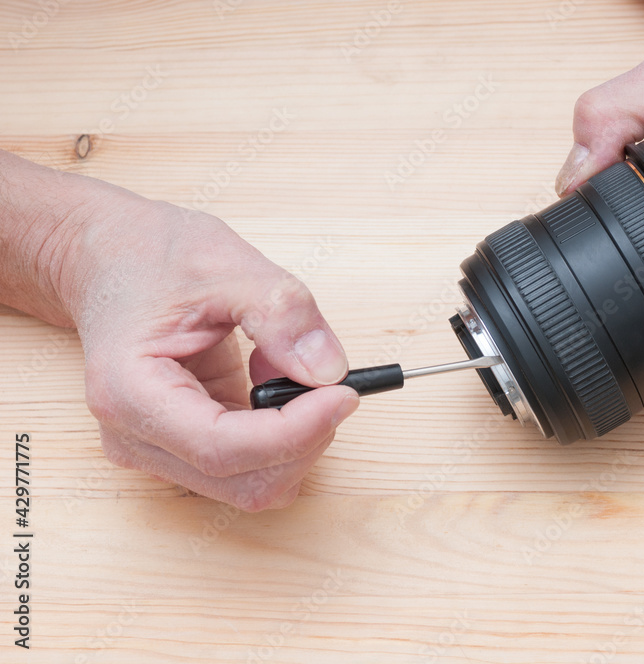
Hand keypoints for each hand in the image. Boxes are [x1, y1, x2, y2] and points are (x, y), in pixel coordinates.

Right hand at [59, 186, 356, 510]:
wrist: (111, 259)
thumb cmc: (152, 257)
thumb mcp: (226, 264)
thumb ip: (281, 315)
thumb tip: (328, 371)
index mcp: (129, 393)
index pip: (223, 449)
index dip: (295, 433)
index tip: (343, 395)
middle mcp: (136, 437)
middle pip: (244, 481)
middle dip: (305, 440)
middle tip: (335, 384)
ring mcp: (159, 450)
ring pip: (252, 484)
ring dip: (297, 439)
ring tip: (287, 367)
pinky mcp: (186, 448)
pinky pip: (252, 465)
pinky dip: (285, 432)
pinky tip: (273, 379)